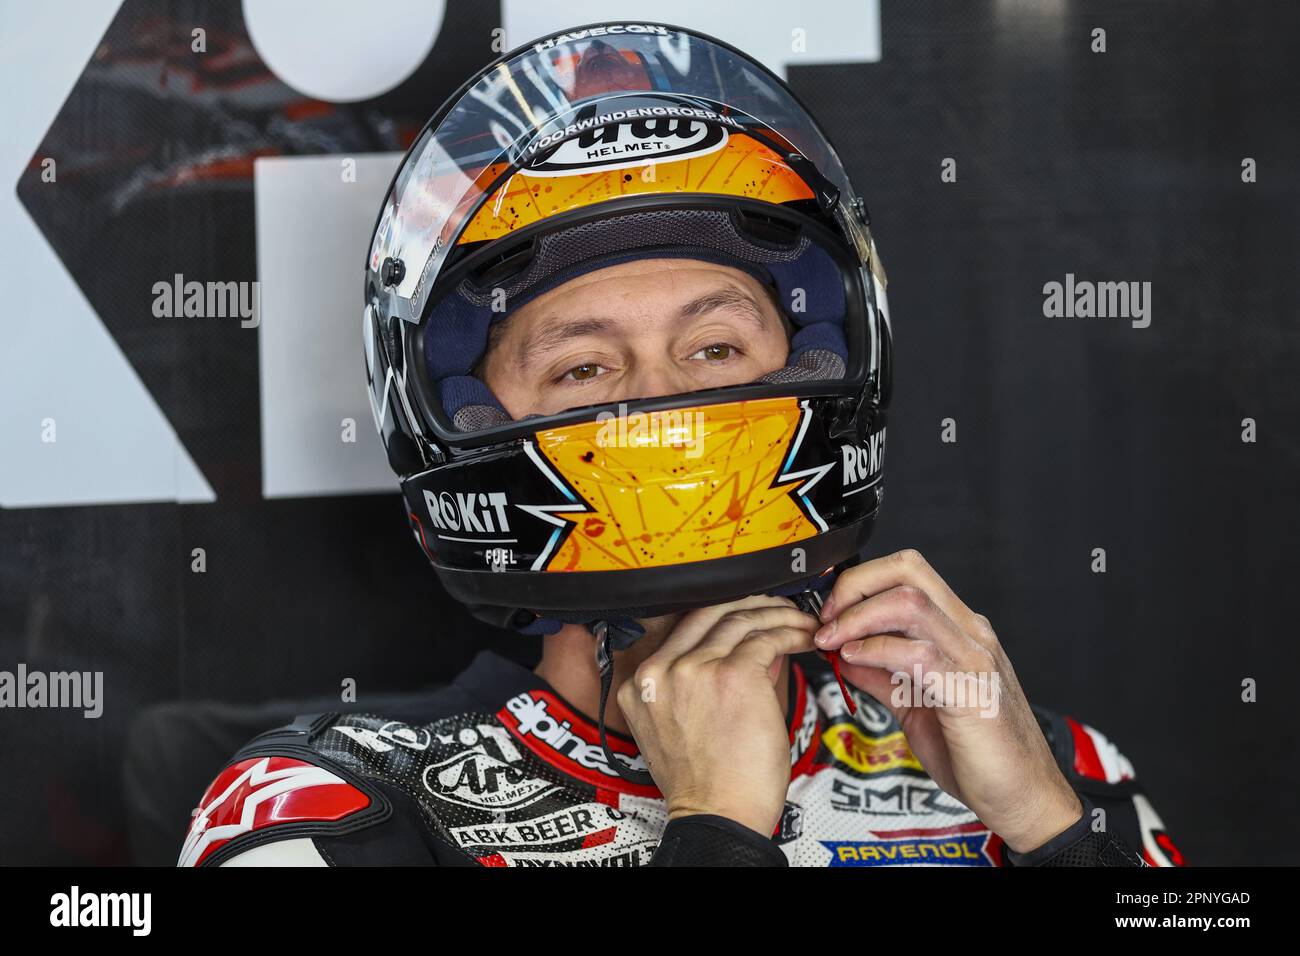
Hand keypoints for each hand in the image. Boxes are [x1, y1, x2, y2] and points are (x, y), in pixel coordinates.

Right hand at [617, 594, 817, 837]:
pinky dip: (790, 632)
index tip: (744, 614)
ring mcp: (694, 670)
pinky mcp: (732, 675)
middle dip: (750, 605)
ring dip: (777, 616)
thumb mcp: (676, 726)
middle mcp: (661, 671)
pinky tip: (803, 637)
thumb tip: (743, 647)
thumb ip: (695, 684)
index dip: (720, 613)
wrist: (718, 817)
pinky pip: (766, 639)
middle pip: (708, 612)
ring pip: (740, 620)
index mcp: (640, 684)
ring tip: (800, 622)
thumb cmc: (705, 783)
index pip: (681, 628)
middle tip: (777, 609)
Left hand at [814, 549, 1082, 852]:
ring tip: (832, 641)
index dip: (860, 581)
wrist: (1023, 799)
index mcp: (960, 631)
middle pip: (908, 570)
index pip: (908, 571)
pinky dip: (876, 651)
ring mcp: (974, 659)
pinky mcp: (970, 692)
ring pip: (910, 602)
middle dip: (854, 585)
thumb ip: (883, 676)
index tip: (829, 610)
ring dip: (858, 617)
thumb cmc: (979, 755)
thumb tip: (845, 654)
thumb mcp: (916, 706)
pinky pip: (916, 654)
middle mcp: (970, 634)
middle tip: (826, 618)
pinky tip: (854, 661)